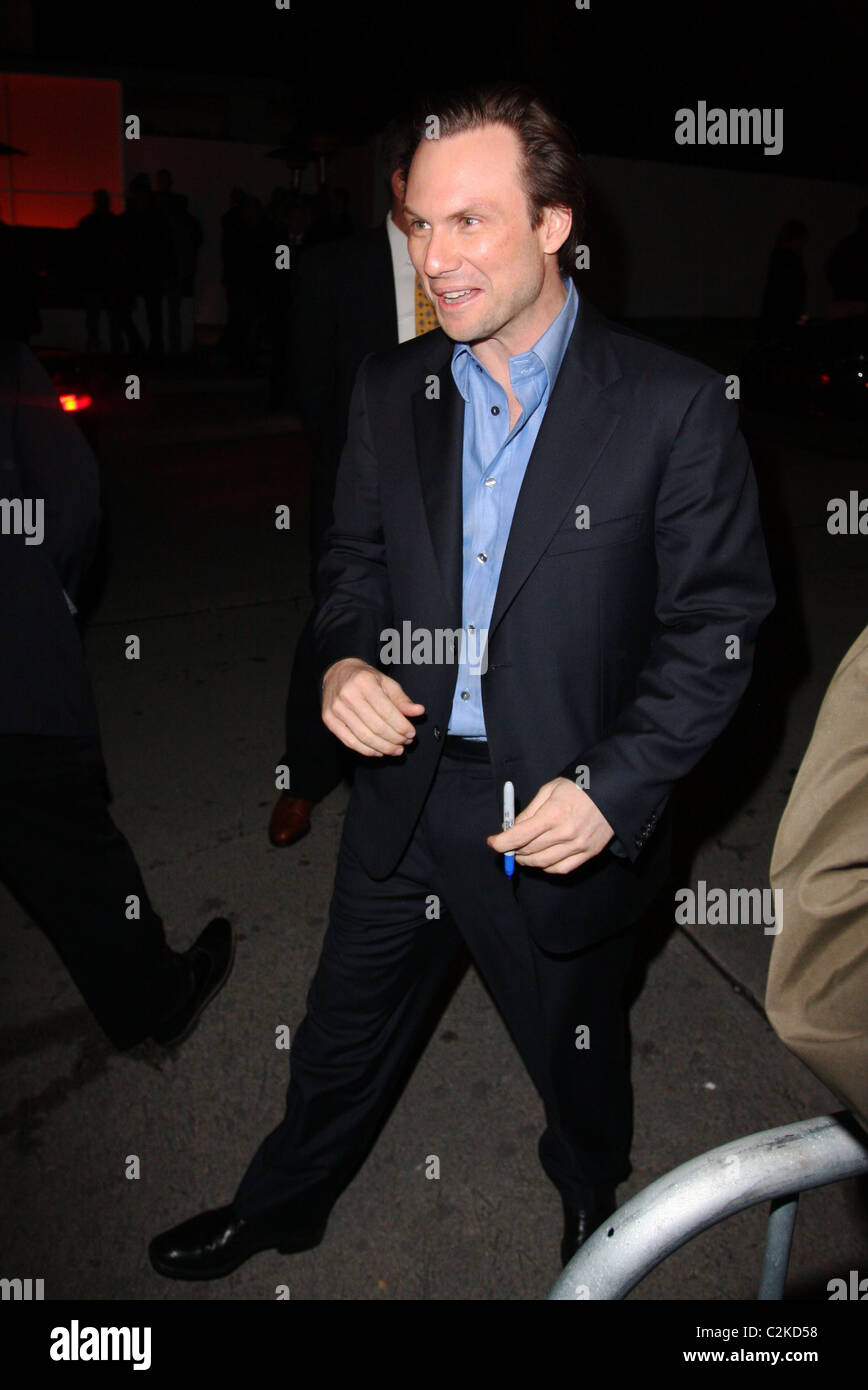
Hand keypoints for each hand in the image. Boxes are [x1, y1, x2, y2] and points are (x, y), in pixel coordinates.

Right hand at [321, 658, 424, 756]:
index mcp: (364, 682)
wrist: (337, 673)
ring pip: (364, 737)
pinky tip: (379, 751)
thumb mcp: (386, 682)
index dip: (401, 726)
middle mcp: (347, 695)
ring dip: (384, 747)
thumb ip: (401, 699)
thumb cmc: (365, 679)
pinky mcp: (329, 720)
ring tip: (396, 749)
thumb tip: (418, 711)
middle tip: (405, 743)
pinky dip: (367, 750)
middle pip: (376, 726)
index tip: (411, 733)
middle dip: (395, 738)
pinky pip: (350, 741)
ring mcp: (336, 709)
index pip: (387, 711)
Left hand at [487, 777, 613, 873]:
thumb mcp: (549, 790)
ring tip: (522, 853)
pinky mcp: (589, 853)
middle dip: (512, 850)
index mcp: (553, 815)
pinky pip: (561, 868)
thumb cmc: (578, 787)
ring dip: (527, 860)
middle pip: (528, 851)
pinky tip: (541, 859)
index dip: (501, 843)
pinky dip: (546, 867)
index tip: (493, 842)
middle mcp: (565, 834)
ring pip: (543, 863)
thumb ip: (529, 811)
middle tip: (508, 846)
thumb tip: (511, 828)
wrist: (613, 791)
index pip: (518, 837)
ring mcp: (578, 846)